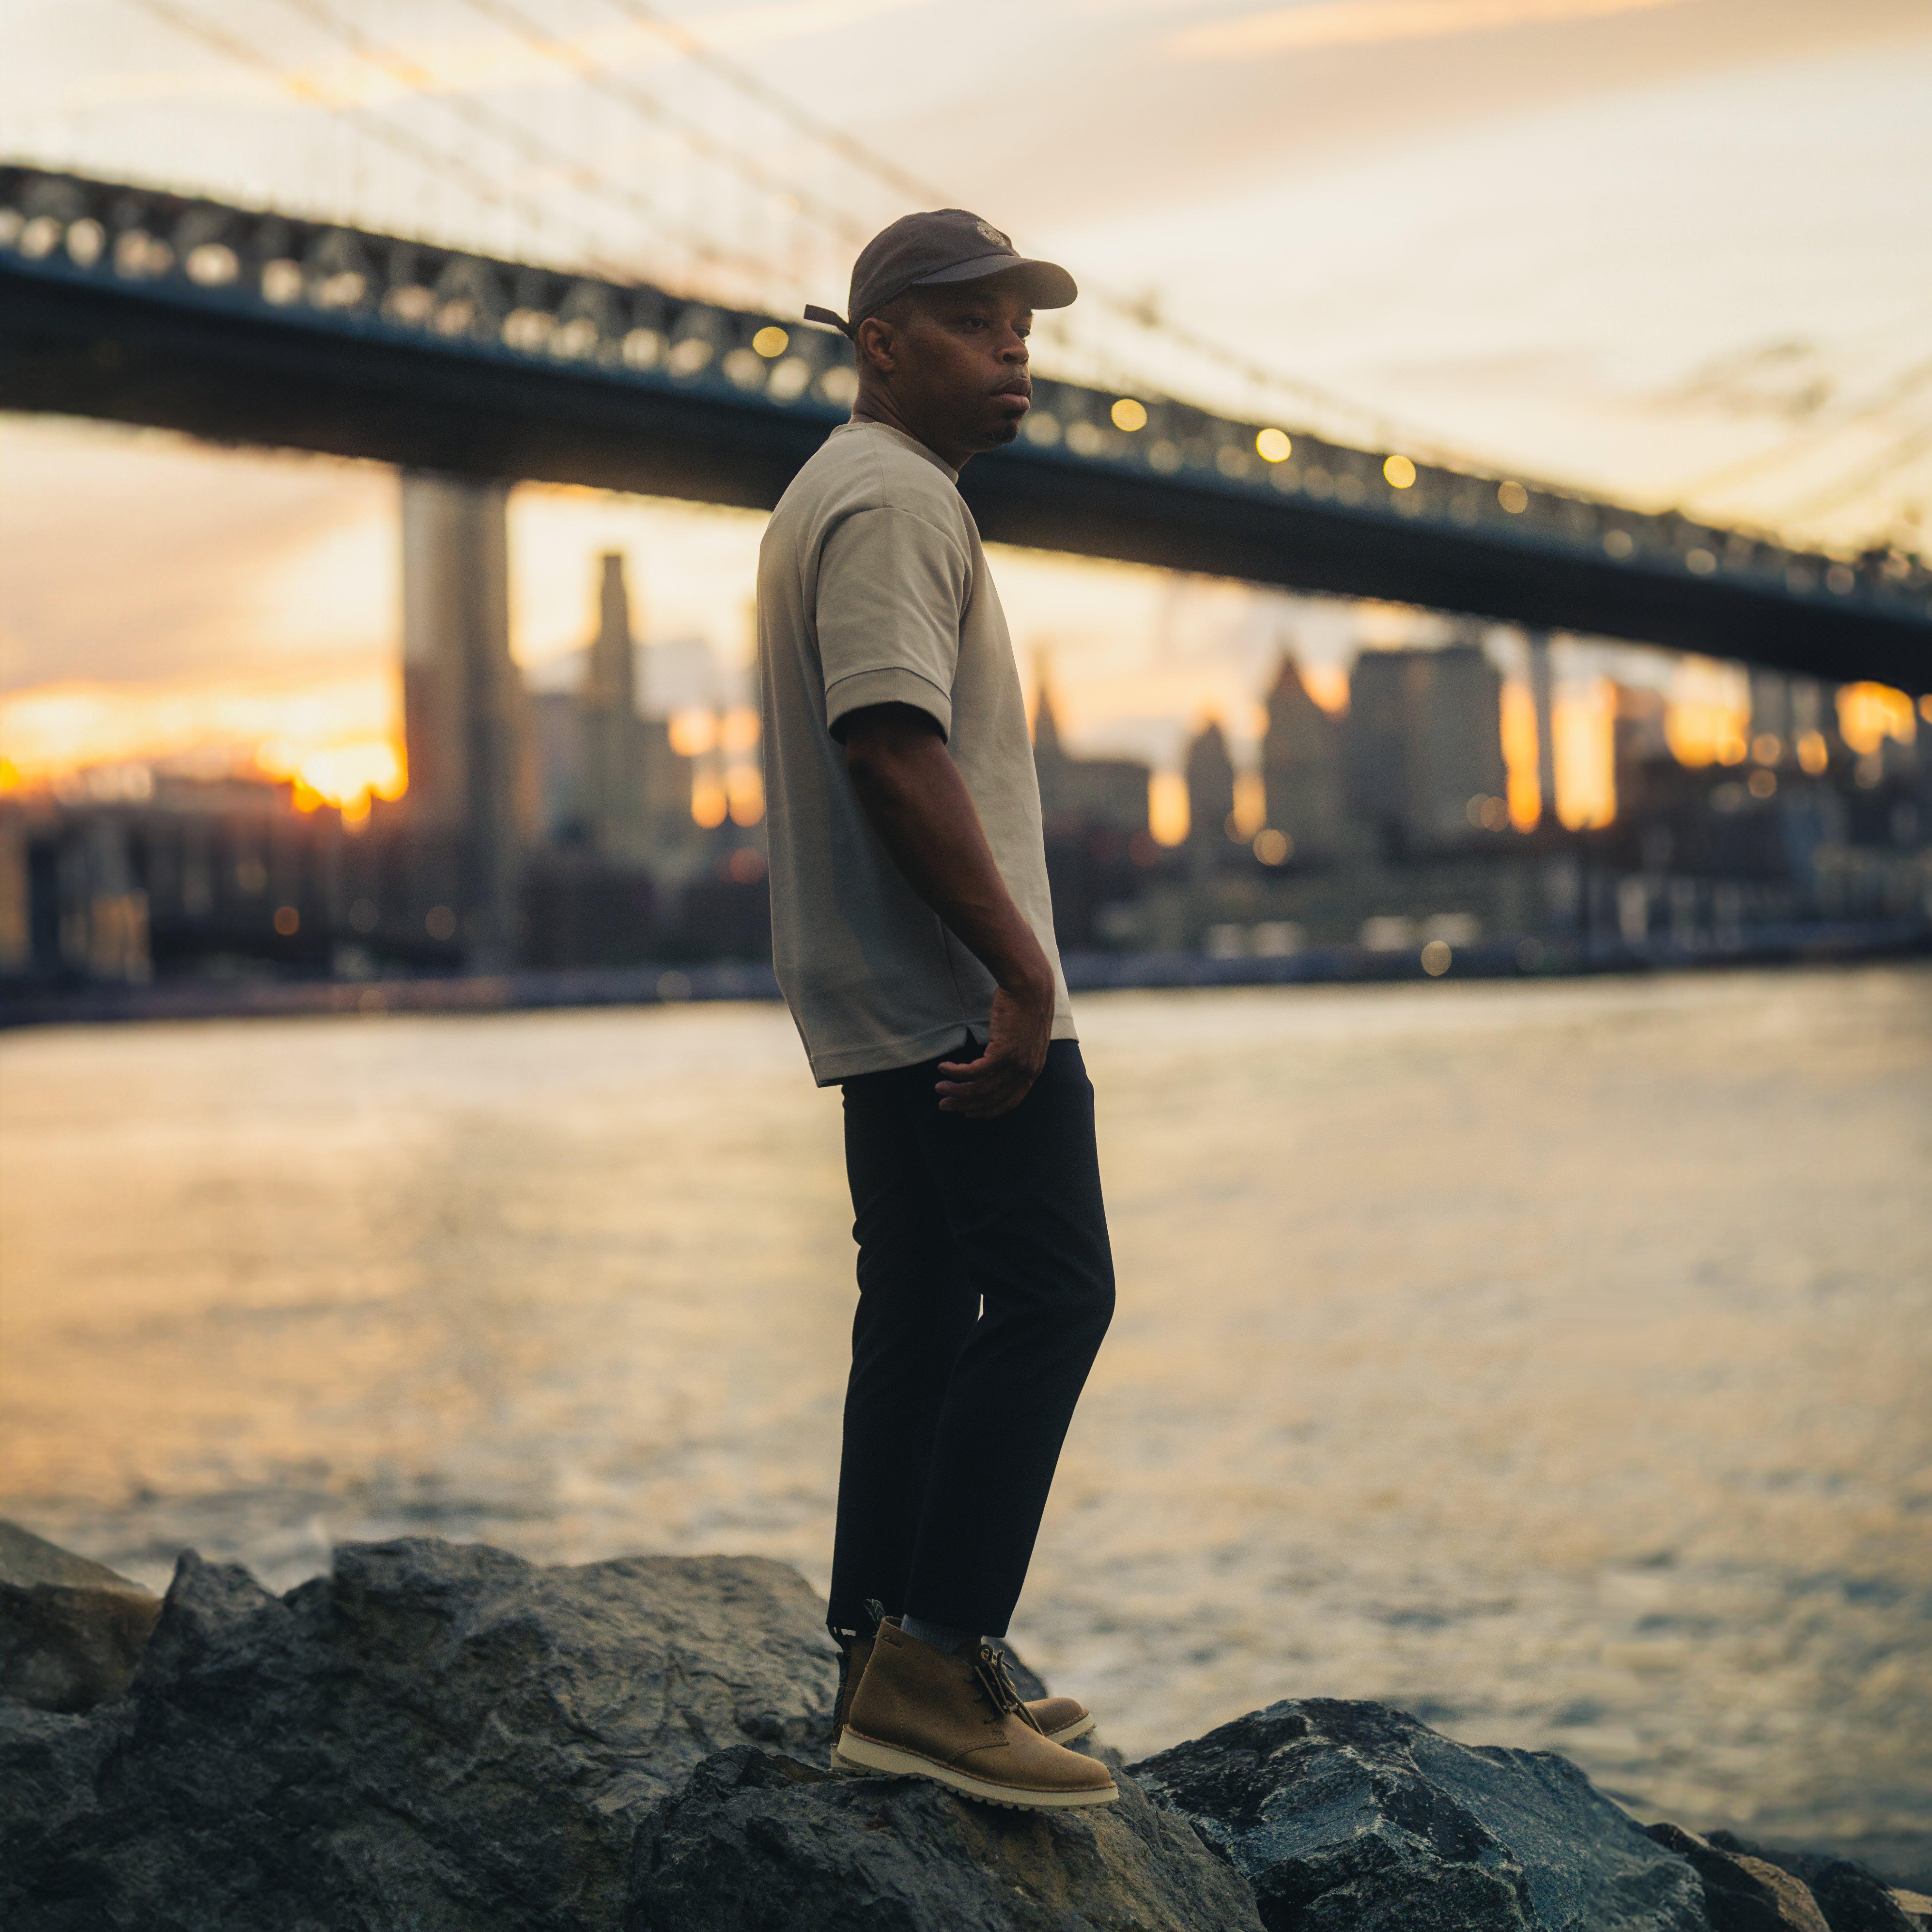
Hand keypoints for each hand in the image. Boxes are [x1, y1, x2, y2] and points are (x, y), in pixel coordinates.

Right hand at [934, 979, 1052, 1116]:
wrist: (1030, 986)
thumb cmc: (1024, 1006)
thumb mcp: (1025, 1038)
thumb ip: (1015, 1055)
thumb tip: (995, 1065)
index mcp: (1033, 1070)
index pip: (1009, 1102)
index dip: (986, 1110)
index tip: (968, 1112)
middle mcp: (1026, 1071)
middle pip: (991, 1099)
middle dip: (965, 1105)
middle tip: (945, 1105)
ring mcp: (1016, 1063)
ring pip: (980, 1089)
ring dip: (956, 1091)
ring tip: (939, 1088)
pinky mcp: (1003, 1052)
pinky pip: (974, 1072)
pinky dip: (956, 1073)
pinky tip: (943, 1068)